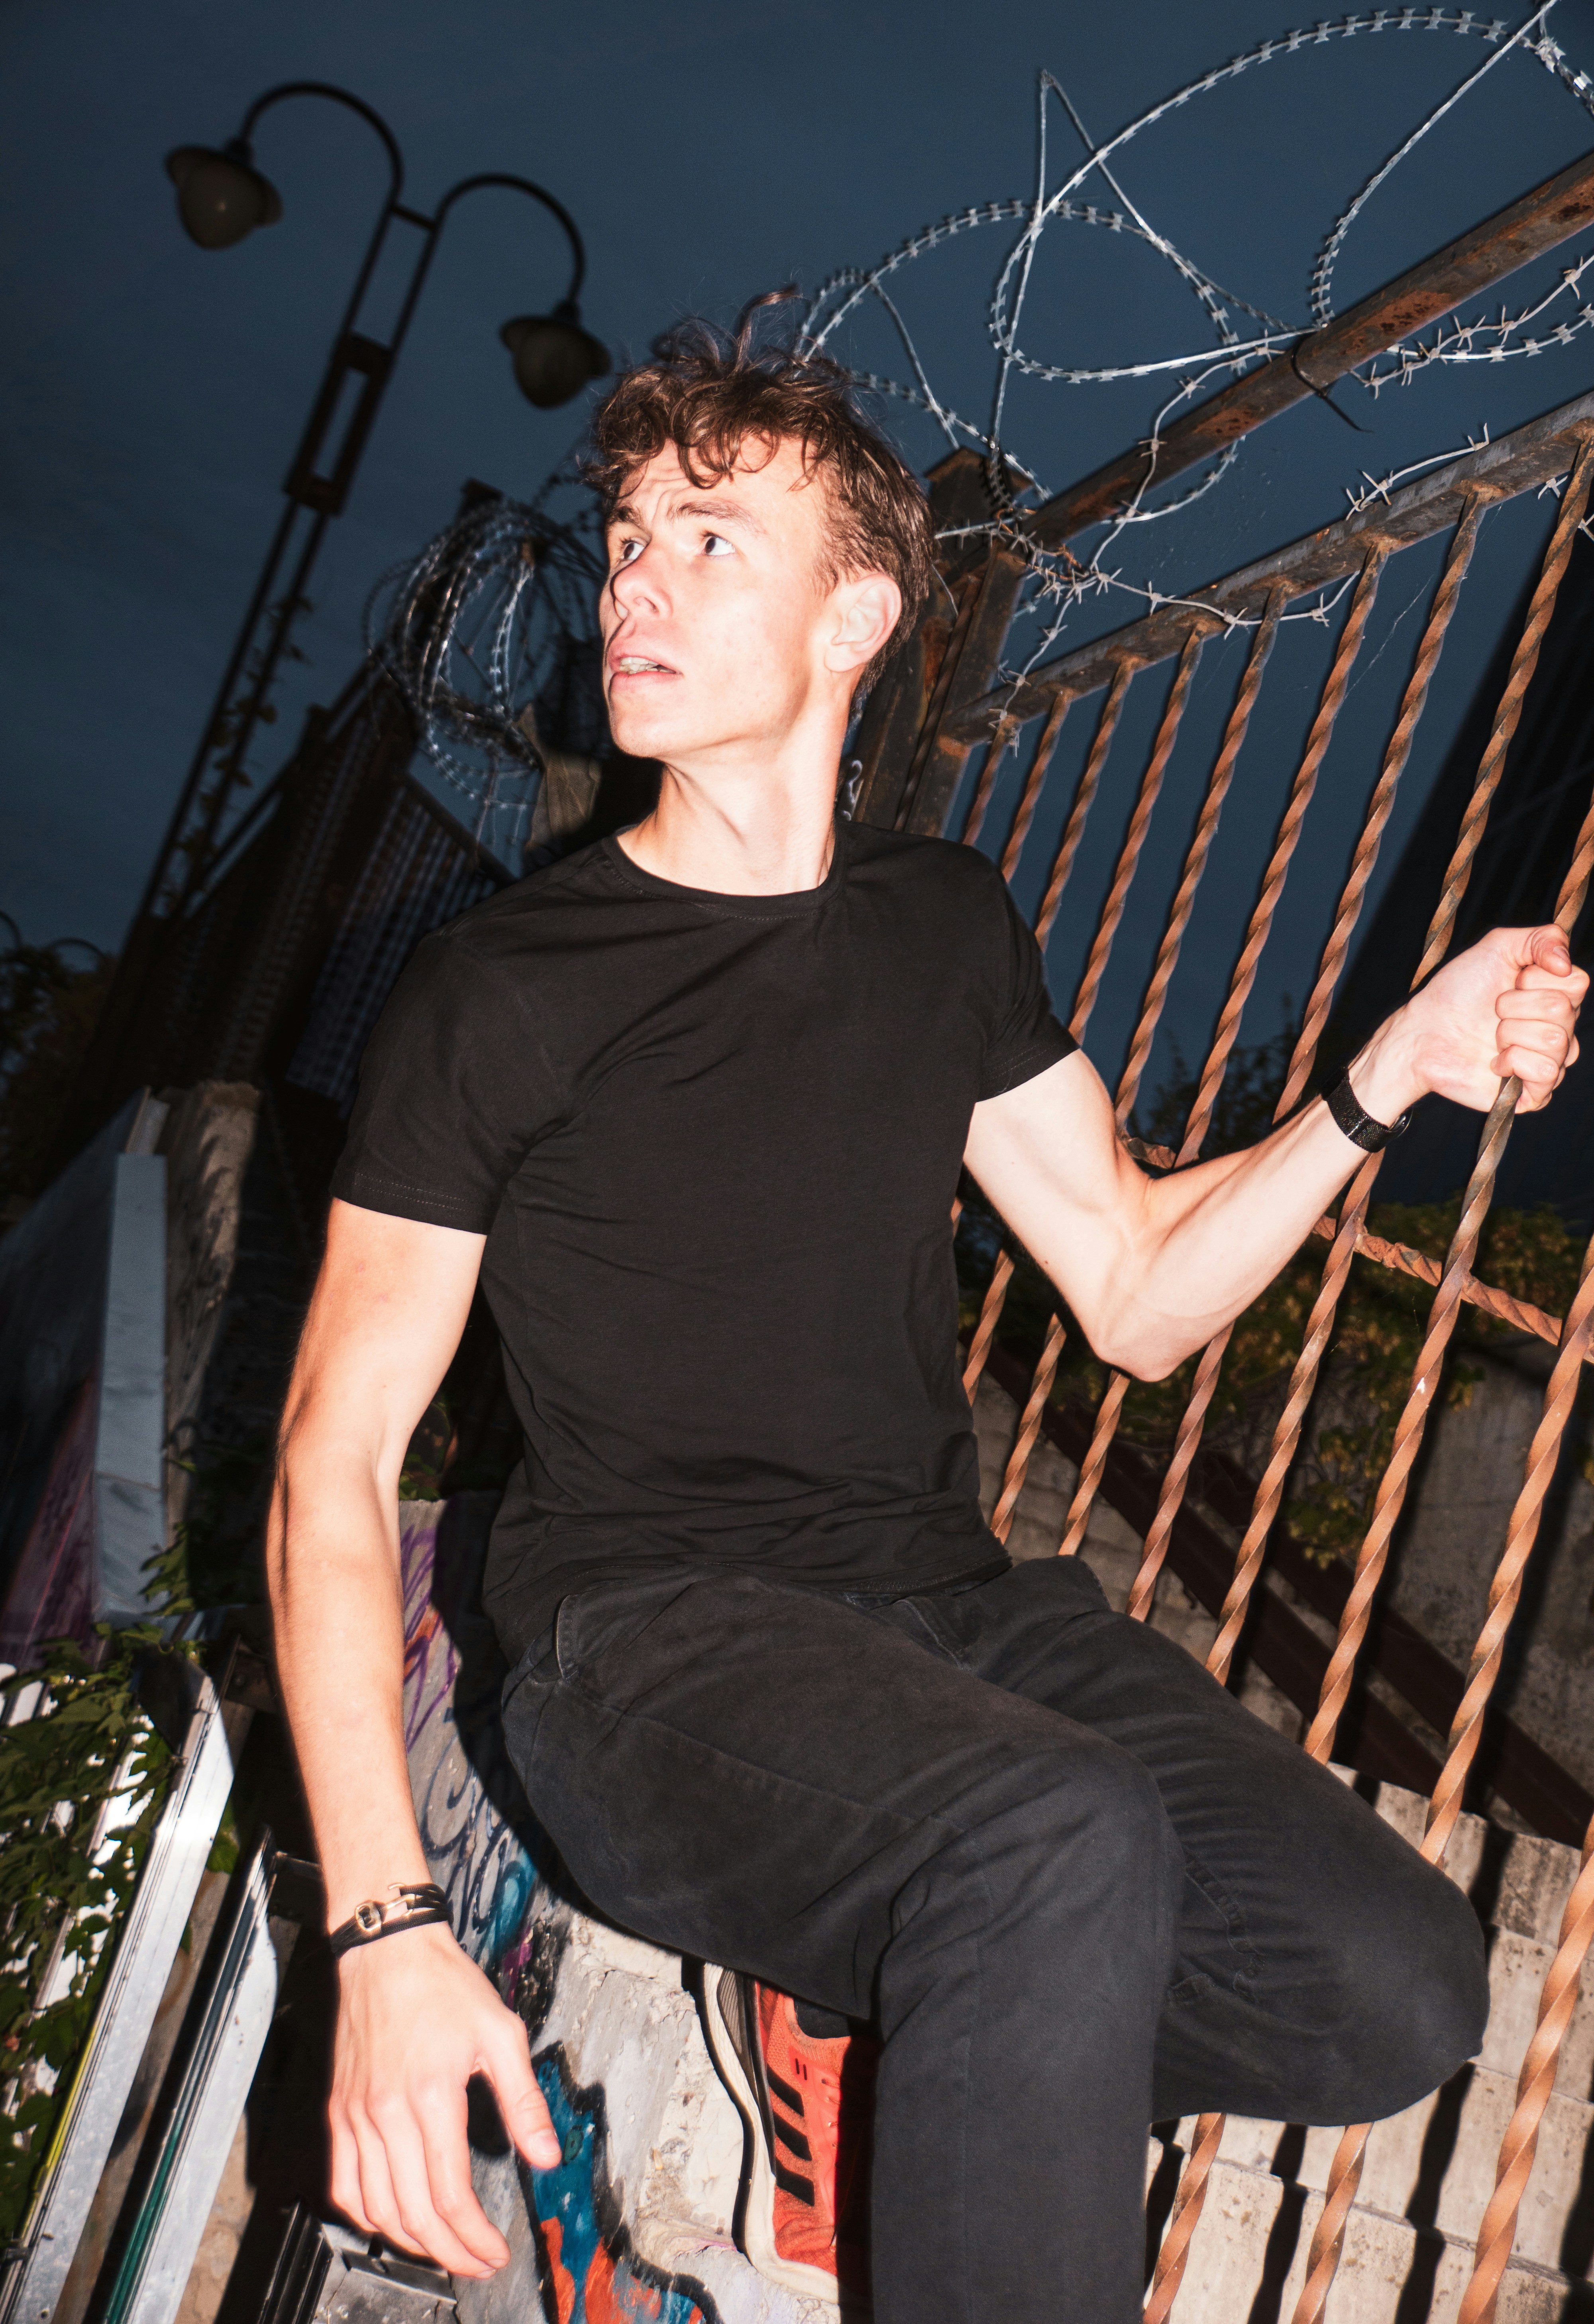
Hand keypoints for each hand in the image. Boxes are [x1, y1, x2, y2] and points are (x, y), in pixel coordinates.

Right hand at [329, 1922, 561, 2277]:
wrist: (386, 1949)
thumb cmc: (444, 1984)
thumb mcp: (500, 2033)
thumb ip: (523, 2101)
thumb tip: (546, 2157)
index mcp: (430, 2096)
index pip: (450, 2193)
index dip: (475, 2237)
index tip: (496, 2253)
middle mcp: (386, 2113)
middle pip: (412, 2213)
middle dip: (449, 2252)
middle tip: (477, 2264)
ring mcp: (355, 2115)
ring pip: (375, 2207)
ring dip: (410, 2241)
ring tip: (444, 2249)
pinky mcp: (337, 2111)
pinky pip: (342, 2183)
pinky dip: (365, 2214)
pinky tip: (391, 2219)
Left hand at [1357, 925, 1586, 1120]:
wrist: (1422, 1033)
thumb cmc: (1456, 991)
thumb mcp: (1497, 946)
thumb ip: (1542, 938)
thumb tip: (1565, 963)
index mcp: (1555, 996)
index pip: (1577, 982)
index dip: (1536, 979)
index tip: (1510, 981)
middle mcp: (1558, 1028)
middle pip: (1564, 1011)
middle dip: (1515, 1006)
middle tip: (1493, 1011)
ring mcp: (1548, 1061)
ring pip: (1557, 1043)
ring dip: (1511, 1034)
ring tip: (1491, 1037)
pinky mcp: (1534, 1091)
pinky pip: (1546, 1073)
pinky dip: (1513, 1062)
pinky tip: (1495, 1063)